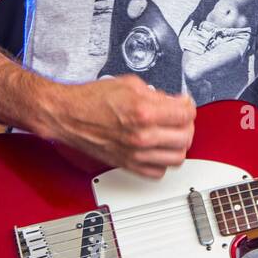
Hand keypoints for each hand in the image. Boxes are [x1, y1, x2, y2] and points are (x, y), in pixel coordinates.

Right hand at [39, 75, 195, 178]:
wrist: (68, 116)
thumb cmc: (92, 100)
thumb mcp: (130, 84)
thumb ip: (157, 94)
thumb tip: (175, 102)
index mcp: (144, 112)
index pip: (186, 114)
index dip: (188, 106)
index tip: (184, 104)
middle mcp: (141, 136)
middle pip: (186, 137)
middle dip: (187, 125)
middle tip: (181, 118)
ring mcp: (135, 154)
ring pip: (177, 158)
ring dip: (179, 145)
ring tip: (172, 134)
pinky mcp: (127, 165)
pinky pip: (158, 172)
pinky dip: (163, 162)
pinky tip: (159, 150)